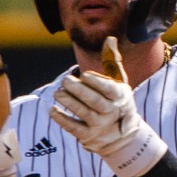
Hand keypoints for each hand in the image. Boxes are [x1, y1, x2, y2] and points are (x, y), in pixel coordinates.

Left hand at [51, 37, 167, 176]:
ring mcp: (100, 126)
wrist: (123, 138)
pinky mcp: (88, 137)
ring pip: (83, 114)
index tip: (84, 75)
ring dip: (69, 103)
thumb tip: (110, 38)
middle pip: (95, 102)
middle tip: (65, 81)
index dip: (97, 82)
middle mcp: (111, 112)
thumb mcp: (119, 83)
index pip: (109, 89)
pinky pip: (74, 128)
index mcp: (120, 97)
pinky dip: (62, 120)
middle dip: (79, 91)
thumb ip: (112, 61)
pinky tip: (52, 110)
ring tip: (58, 93)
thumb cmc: (117, 102)